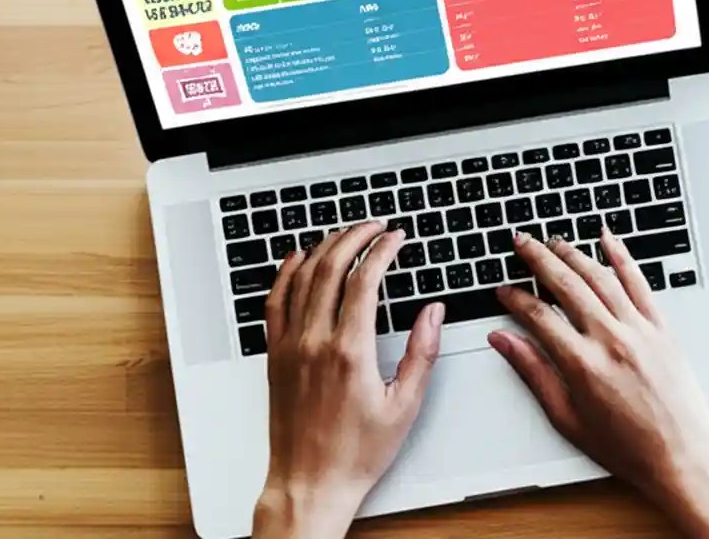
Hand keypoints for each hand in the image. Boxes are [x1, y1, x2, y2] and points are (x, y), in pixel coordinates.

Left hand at [253, 223, 443, 538]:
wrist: (310, 482)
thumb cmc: (356, 452)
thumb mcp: (405, 405)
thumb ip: (422, 353)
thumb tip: (432, 313)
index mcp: (351, 352)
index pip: (364, 280)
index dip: (382, 250)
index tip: (396, 237)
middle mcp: (315, 342)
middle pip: (330, 268)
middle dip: (355, 237)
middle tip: (374, 227)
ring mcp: (290, 346)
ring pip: (301, 278)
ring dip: (324, 247)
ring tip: (345, 235)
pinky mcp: (275, 355)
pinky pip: (275, 302)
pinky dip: (286, 273)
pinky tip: (297, 259)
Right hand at [489, 231, 708, 538]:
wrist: (682, 455)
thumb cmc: (627, 447)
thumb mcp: (568, 418)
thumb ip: (533, 373)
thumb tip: (503, 342)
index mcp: (583, 364)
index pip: (538, 316)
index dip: (516, 298)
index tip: (503, 290)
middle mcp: (611, 339)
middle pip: (566, 284)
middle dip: (538, 259)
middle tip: (521, 243)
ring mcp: (639, 330)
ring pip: (600, 277)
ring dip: (573, 253)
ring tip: (554, 241)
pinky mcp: (661, 328)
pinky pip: (639, 282)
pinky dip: (622, 257)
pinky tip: (608, 239)